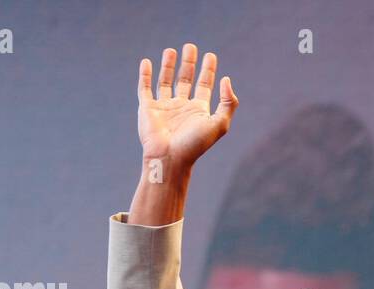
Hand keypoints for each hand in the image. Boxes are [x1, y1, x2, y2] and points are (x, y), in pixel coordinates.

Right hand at [138, 44, 237, 167]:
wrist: (170, 158)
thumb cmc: (195, 144)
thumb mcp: (219, 124)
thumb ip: (228, 103)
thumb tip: (227, 80)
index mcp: (198, 110)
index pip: (204, 85)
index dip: (208, 71)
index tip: (210, 55)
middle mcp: (182, 106)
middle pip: (186, 79)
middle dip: (189, 63)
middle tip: (191, 46)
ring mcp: (164, 107)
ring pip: (166, 81)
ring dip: (168, 66)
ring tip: (172, 50)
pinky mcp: (148, 108)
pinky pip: (145, 87)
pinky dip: (145, 74)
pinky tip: (147, 62)